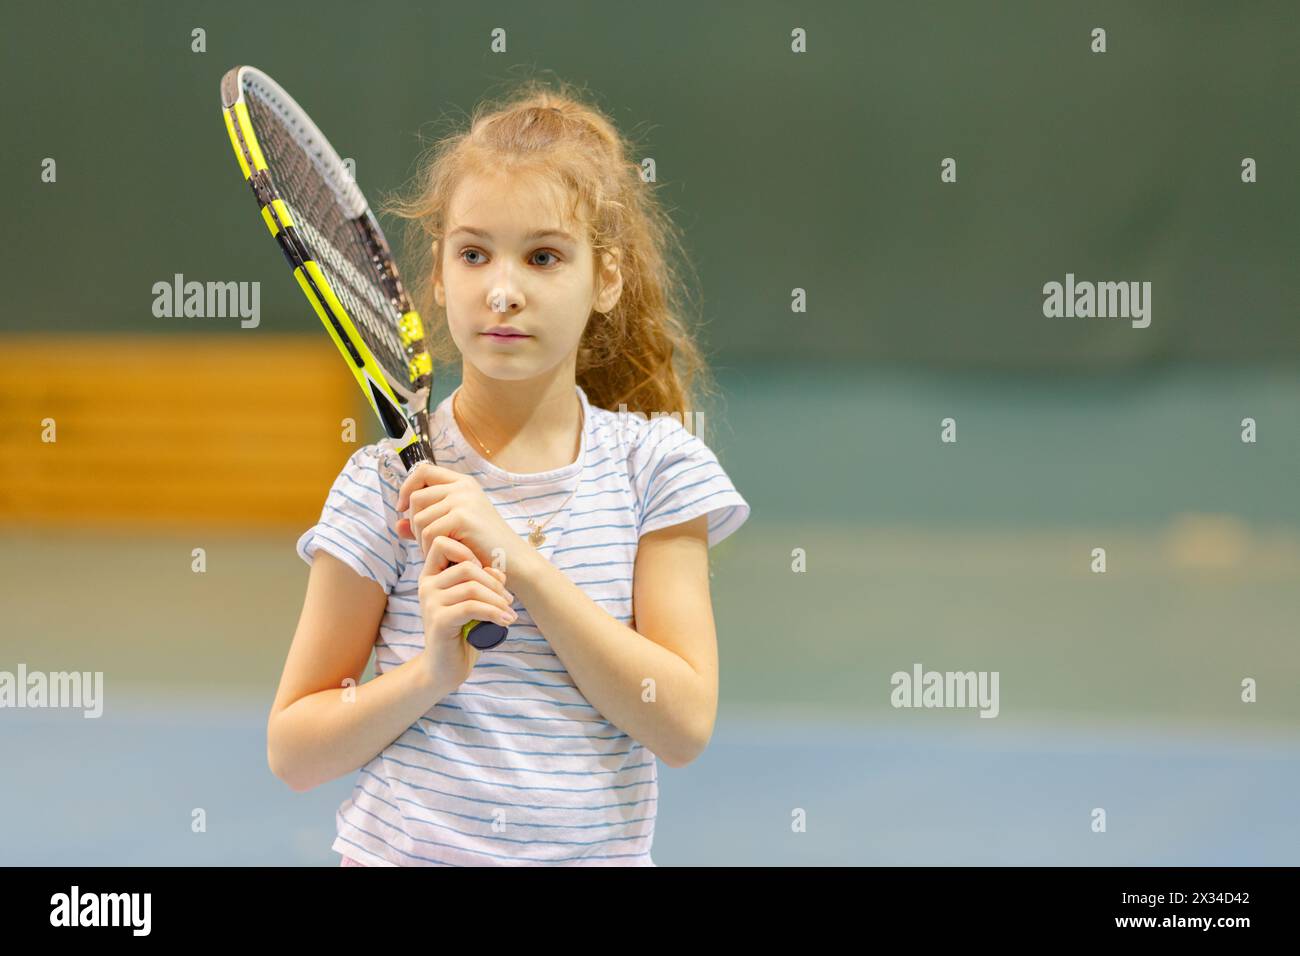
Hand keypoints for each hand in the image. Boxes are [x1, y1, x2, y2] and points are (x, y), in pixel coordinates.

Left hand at [396, 462, 522, 570]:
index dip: (407, 487)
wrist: (512, 560)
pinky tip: (445, 556)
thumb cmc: (484, 546)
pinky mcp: (462, 517)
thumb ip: (425, 523)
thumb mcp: (452, 529)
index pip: (423, 471)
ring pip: (419, 518)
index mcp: (462, 483)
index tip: (403, 508)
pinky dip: (430, 549)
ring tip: (439, 551)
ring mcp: (463, 500)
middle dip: (414, 523)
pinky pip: (429, 532)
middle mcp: (463, 487)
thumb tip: (397, 524)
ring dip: (422, 540)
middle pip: (416, 498)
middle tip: (427, 543)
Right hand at [417, 535, 516, 692]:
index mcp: (431, 576)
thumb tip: (498, 571)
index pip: (442, 543)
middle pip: (466, 566)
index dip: (467, 550)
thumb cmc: (462, 633)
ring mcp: (430, 602)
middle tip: (508, 600)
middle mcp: (427, 585)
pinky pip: (472, 607)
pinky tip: (505, 621)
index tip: (486, 573)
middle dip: (494, 582)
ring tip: (509, 613)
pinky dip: (494, 613)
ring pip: (472, 586)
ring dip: (498, 599)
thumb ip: (482, 582)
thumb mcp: (473, 602)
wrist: (445, 668)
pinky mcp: (439, 620)